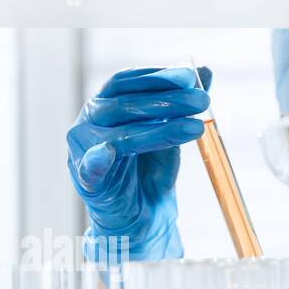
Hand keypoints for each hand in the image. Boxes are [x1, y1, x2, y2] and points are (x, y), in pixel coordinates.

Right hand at [66, 66, 210, 261]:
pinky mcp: (86, 181)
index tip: (189, 77)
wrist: (141, 216)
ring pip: (120, 135)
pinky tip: (107, 154)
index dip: (157, 77)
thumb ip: (182, 102)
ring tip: (195, 127)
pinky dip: (97, 161)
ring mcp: (83, 151)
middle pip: (124, 105)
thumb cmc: (149, 170)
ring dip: (159, 129)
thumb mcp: (170, 130)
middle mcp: (89, 122)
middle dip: (166, 101)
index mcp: (103, 105)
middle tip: (201, 100)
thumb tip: (205, 71)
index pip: (125, 82)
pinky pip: (90, 168)